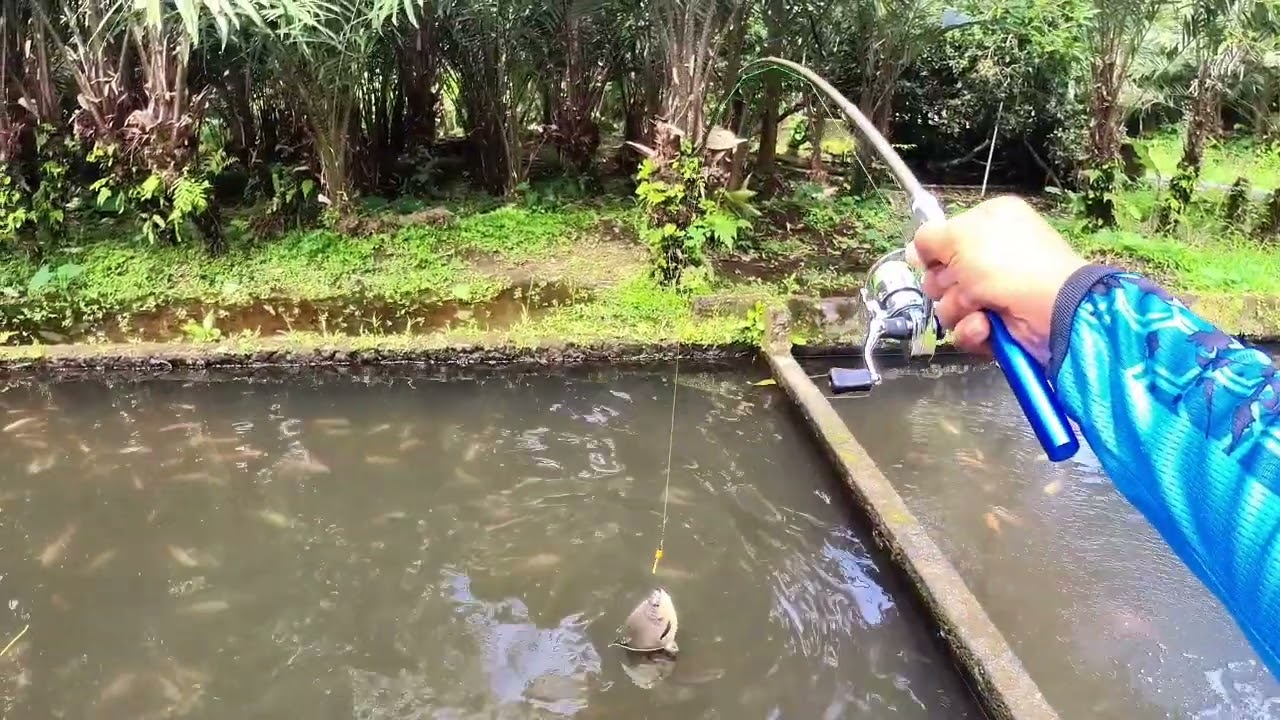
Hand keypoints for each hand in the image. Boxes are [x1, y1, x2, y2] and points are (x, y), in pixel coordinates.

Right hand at [907, 196, 1086, 364]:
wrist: (1052, 310)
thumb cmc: (1007, 263)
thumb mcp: (959, 237)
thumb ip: (927, 238)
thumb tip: (915, 250)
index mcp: (991, 223)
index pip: (944, 237)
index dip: (935, 252)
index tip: (934, 261)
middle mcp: (993, 255)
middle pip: (942, 274)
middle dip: (946, 284)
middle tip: (963, 284)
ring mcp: (996, 290)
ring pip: (949, 304)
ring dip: (959, 308)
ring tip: (980, 307)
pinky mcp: (998, 323)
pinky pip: (965, 328)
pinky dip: (973, 329)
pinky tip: (988, 325)